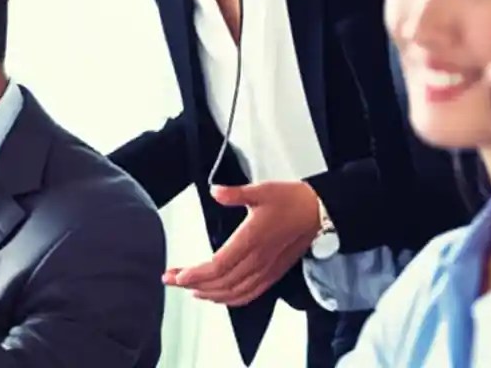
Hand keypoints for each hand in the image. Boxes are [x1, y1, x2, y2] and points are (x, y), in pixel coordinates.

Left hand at [164, 181, 318, 305]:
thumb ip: (235, 193)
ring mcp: (266, 270)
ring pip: (234, 292)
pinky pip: (249, 294)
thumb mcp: (261, 190)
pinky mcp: (273, 274)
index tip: (177, 275)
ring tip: (189, 289)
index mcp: (252, 240)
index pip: (218, 266)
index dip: (196, 274)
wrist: (319, 212)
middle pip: (221, 283)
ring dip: (209, 294)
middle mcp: (258, 260)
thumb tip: (215, 191)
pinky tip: (218, 296)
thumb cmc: (290, 200)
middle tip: (171, 280)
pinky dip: (231, 300)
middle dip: (193, 285)